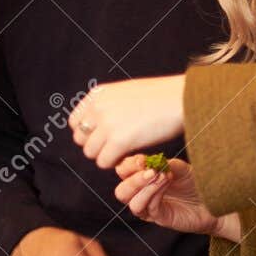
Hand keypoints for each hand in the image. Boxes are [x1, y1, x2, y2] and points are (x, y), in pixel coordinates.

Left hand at [68, 77, 185, 169]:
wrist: (181, 99)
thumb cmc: (161, 97)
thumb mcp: (126, 92)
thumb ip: (109, 105)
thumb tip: (97, 124)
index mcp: (98, 94)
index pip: (74, 122)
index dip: (88, 134)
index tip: (103, 137)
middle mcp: (98, 108)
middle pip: (80, 139)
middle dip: (96, 146)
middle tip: (115, 147)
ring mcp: (107, 124)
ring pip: (91, 153)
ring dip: (106, 156)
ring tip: (124, 152)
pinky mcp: (119, 141)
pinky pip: (104, 162)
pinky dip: (115, 163)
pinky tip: (130, 155)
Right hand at [112, 156, 240, 241]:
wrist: (215, 200)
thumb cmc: (197, 182)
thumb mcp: (180, 168)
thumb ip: (164, 164)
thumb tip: (150, 163)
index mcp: (143, 179)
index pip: (123, 172)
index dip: (127, 165)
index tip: (142, 160)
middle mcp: (143, 195)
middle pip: (121, 191)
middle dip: (132, 179)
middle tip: (151, 170)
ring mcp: (151, 208)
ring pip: (131, 202)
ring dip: (143, 187)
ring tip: (163, 177)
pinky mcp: (161, 218)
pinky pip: (147, 208)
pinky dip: (154, 194)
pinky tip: (166, 183)